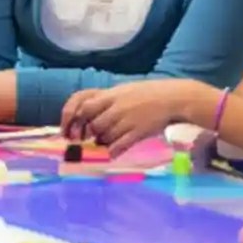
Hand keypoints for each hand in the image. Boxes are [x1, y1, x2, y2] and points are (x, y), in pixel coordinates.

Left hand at [60, 79, 197, 156]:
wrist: (173, 98)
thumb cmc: (146, 94)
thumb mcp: (123, 90)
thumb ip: (105, 100)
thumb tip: (87, 114)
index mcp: (112, 94)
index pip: (84, 105)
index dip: (73, 119)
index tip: (69, 130)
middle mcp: (117, 107)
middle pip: (93, 125)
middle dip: (89, 134)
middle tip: (88, 138)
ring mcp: (128, 120)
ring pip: (104, 137)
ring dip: (102, 142)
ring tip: (107, 141)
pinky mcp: (138, 132)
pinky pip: (119, 146)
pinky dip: (113, 151)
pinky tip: (113, 153)